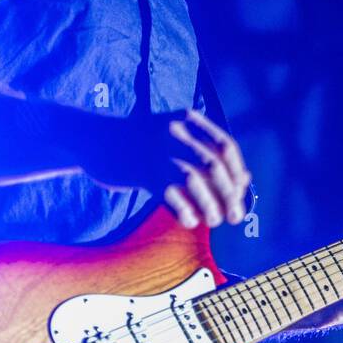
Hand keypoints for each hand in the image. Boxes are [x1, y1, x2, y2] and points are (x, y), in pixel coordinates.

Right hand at [82, 107, 251, 228]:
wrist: (96, 140)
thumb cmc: (143, 145)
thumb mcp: (177, 141)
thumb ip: (210, 155)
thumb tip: (246, 179)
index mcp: (188, 120)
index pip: (225, 146)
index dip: (238, 171)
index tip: (241, 193)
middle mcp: (175, 132)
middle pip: (214, 165)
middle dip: (230, 194)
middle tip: (235, 216)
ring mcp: (156, 151)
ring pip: (194, 180)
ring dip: (210, 205)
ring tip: (215, 221)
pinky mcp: (141, 172)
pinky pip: (171, 194)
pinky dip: (185, 211)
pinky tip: (190, 221)